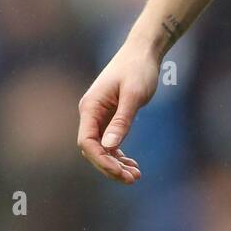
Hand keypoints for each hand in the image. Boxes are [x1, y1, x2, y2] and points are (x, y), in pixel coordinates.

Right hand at [77, 38, 160, 182]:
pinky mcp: (110, 117)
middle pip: (93, 149)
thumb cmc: (138, 69)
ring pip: (102, 148)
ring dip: (116, 164)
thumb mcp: (133, 95)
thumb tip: (109, 146)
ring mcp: (99, 116)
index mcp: (90, 107)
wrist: (144, 51)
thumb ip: (122, 120)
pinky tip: (132, 165)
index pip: (87, 142)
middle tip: (132, 179)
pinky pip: (110, 142)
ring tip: (136, 176)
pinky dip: (119, 154)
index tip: (120, 172)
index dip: (101, 160)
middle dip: (110, 167)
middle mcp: (91, 113)